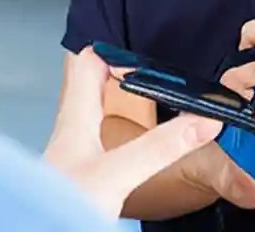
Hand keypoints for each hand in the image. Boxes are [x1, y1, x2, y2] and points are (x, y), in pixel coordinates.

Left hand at [44, 47, 223, 218]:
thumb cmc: (54, 206)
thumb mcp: (117, 173)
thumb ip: (159, 147)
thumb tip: (201, 122)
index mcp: (75, 119)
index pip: (89, 61)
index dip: (116, 49)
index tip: (147, 53)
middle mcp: (72, 132)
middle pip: (94, 86)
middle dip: (122, 73)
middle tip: (152, 71)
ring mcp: (75, 156)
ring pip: (96, 113)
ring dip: (120, 101)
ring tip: (148, 97)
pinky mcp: (82, 178)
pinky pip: (101, 141)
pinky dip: (120, 132)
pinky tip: (134, 145)